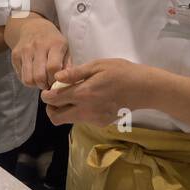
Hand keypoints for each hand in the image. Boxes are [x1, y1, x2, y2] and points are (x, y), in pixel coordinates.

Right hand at [10, 19, 69, 88]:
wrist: (33, 27)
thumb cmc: (53, 41)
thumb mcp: (65, 48)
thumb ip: (68, 65)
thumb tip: (68, 82)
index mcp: (55, 44)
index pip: (53, 67)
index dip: (55, 79)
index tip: (57, 81)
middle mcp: (38, 46)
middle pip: (39, 76)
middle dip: (45, 85)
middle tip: (49, 83)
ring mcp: (25, 50)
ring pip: (28, 79)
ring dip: (36, 84)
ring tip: (41, 81)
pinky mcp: (15, 55)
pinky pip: (21, 76)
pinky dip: (28, 80)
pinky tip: (34, 74)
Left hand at [40, 59, 159, 126]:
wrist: (144, 89)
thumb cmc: (121, 72)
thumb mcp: (98, 65)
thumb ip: (75, 73)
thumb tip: (56, 77)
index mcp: (83, 93)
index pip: (54, 100)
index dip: (45, 96)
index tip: (47, 90)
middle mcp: (86, 110)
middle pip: (56, 118)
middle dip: (51, 108)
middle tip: (56, 98)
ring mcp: (94, 119)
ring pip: (69, 120)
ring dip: (66, 110)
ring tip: (74, 96)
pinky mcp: (101, 124)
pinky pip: (82, 120)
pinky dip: (79, 112)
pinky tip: (90, 101)